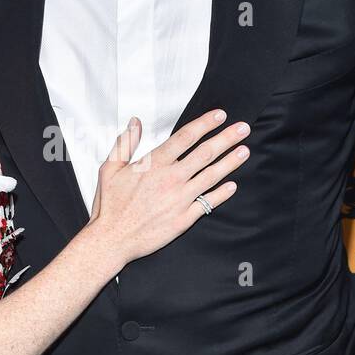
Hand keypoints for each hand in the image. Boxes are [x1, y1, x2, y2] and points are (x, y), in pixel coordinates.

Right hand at [89, 109, 248, 269]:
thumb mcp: (109, 168)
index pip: (186, 137)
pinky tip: (232, 185)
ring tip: (244, 151)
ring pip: (212, 176)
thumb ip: (125, 143)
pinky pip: (208, 203)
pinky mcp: (184, 218)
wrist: (112, 239)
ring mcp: (180, 199)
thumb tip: (135, 122)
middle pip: (206, 153)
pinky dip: (222, 193)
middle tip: (243, 128)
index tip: (220, 115)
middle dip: (227, 138)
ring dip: (230, 162)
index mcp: (154, 164)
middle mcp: (171, 178)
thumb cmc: (109, 205)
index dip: (205, 123)